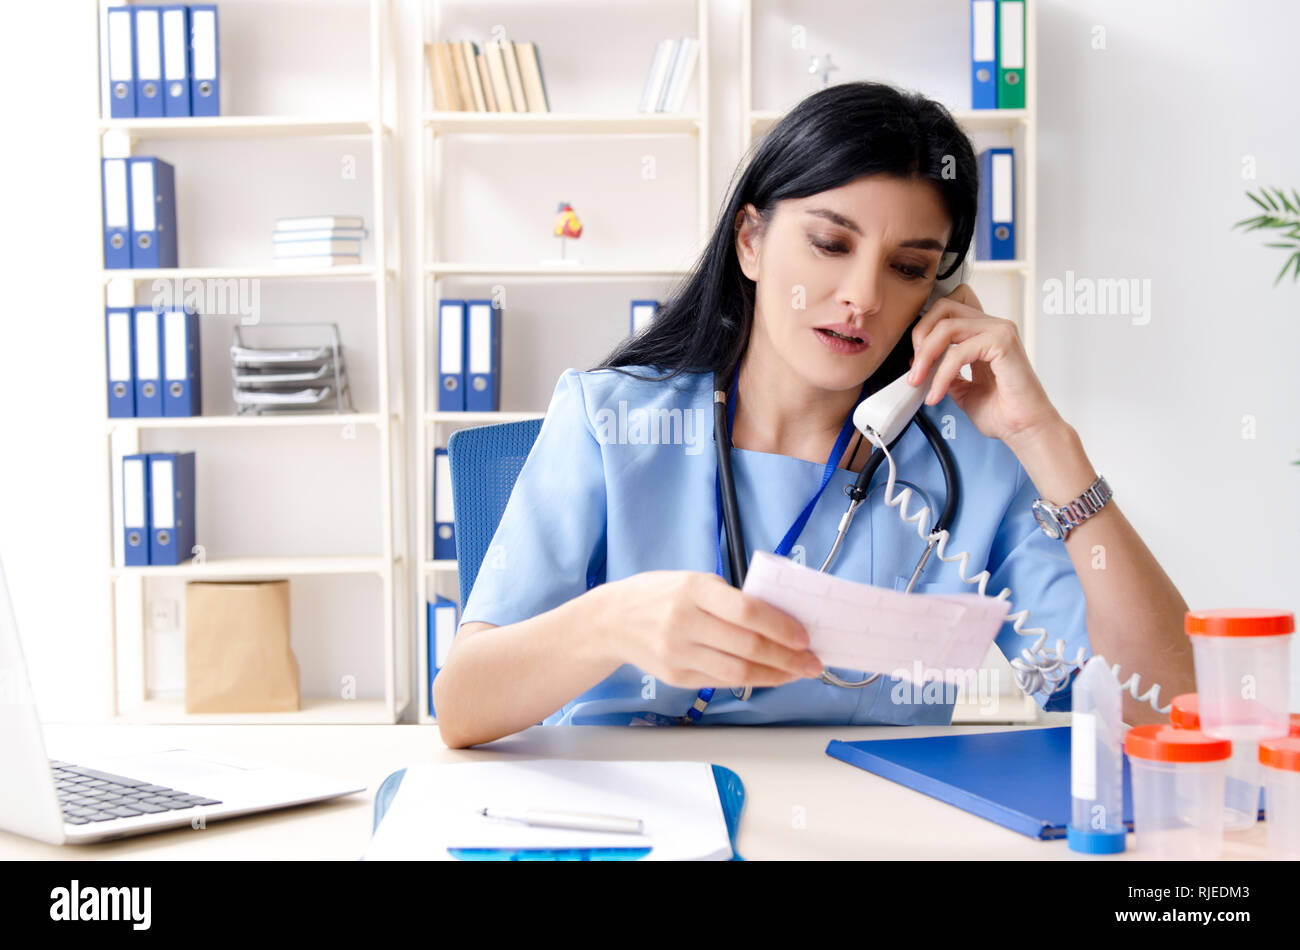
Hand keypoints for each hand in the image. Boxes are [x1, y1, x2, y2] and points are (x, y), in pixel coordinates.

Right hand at [596, 571, 823, 689]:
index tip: (804, 637)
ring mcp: (678, 653)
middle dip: (788, 658)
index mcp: (693, 590)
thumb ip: (730, 599)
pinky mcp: (676, 676)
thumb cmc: (661, 595)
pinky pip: (722, 681)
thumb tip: (780, 621)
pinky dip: (750, 680)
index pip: (746, 611)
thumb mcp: (693, 582)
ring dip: (775, 675)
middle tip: (812, 662)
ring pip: (738, 671)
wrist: (612, 620)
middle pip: (747, 646)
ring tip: (797, 673)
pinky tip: (768, 676)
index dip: (780, 627)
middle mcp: (683, 622)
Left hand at [906, 283, 1062, 444]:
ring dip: (926, 356)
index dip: (924, 332)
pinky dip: (942, 374)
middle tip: (914, 368)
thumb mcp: (962, 389)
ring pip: (947, 327)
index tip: (916, 362)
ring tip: (918, 382)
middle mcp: (993, 326)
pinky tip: (937, 394)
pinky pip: (959, 351)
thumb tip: (920, 365)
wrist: (1024, 430)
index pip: (947, 311)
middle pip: (944, 309)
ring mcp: (1000, 331)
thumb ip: (944, 371)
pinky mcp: (1003, 343)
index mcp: (984, 333)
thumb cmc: (1002, 412)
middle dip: (921, 336)